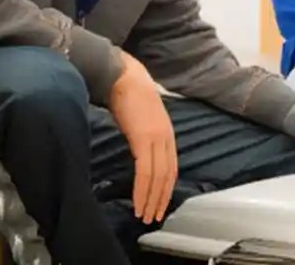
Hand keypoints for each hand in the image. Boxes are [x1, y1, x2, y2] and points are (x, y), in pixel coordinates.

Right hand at [107, 51, 176, 224]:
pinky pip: (145, 171)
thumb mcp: (142, 119)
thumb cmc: (128, 95)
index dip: (166, 188)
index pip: (171, 167)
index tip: (160, 204)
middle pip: (168, 176)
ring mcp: (157, 138)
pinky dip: (143, 189)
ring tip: (145, 216)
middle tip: (154, 218)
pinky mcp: (144, 139)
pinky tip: (138, 202)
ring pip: (158, 177)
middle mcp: (166, 138)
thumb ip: (145, 135)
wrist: (124, 77)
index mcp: (167, 134)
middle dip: (161, 199)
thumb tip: (140, 151)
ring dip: (151, 199)